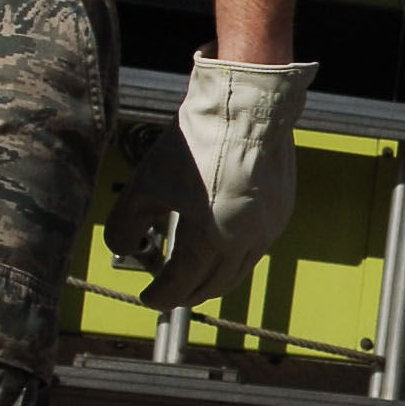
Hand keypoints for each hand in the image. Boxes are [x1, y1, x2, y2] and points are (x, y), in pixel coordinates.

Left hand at [106, 54, 314, 315]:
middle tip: (169, 292)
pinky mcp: (281, 212)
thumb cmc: (196, 143)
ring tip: (193, 275)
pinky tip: (220, 245)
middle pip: (215, 285)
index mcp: (211, 238)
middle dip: (188, 294)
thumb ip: (126, 223)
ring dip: (213, 278)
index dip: (161, 295)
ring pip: (239, 270)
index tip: (147, 297)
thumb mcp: (147, 183)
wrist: (246, 107)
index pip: (182, 283)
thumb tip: (122, 249)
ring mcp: (268, 228)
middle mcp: (245, 240)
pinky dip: (234, 256)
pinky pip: (256, 247)